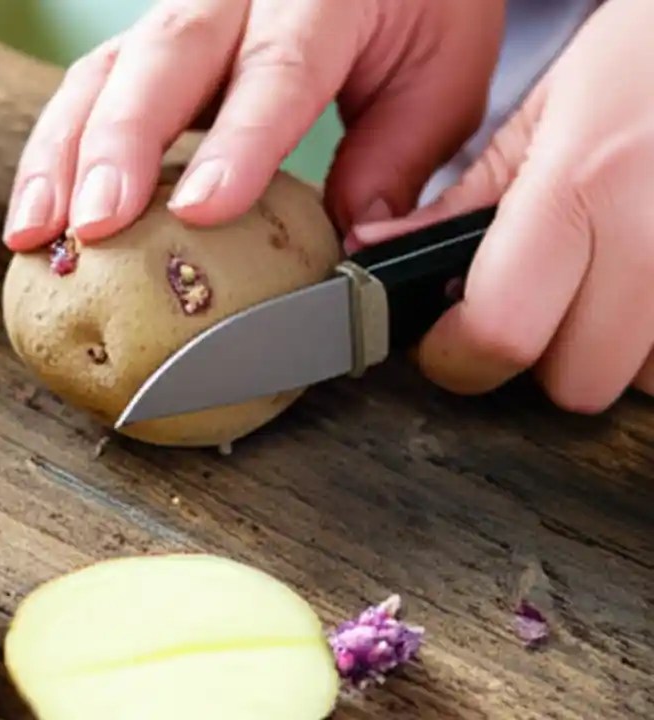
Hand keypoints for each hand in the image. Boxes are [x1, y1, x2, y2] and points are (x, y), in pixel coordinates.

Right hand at [1, 0, 504, 250]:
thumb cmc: (412, 14)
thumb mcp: (439, 77)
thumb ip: (396, 159)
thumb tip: (348, 251)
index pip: (277, 67)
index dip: (236, 140)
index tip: (203, 210)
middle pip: (164, 59)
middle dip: (119, 145)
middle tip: (93, 224)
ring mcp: (179, 14)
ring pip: (103, 72)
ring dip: (60, 157)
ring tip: (36, 233)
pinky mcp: (143, 46)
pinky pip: (86, 89)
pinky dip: (52, 155)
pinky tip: (37, 217)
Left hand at [349, 0, 653, 411]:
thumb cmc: (644, 61)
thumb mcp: (539, 113)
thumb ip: (455, 201)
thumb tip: (373, 252)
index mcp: (581, 185)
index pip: (499, 332)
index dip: (458, 354)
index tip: (447, 343)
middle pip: (573, 381)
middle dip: (542, 355)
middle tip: (539, 304)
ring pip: (639, 383)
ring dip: (613, 352)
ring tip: (607, 282)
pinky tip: (645, 288)